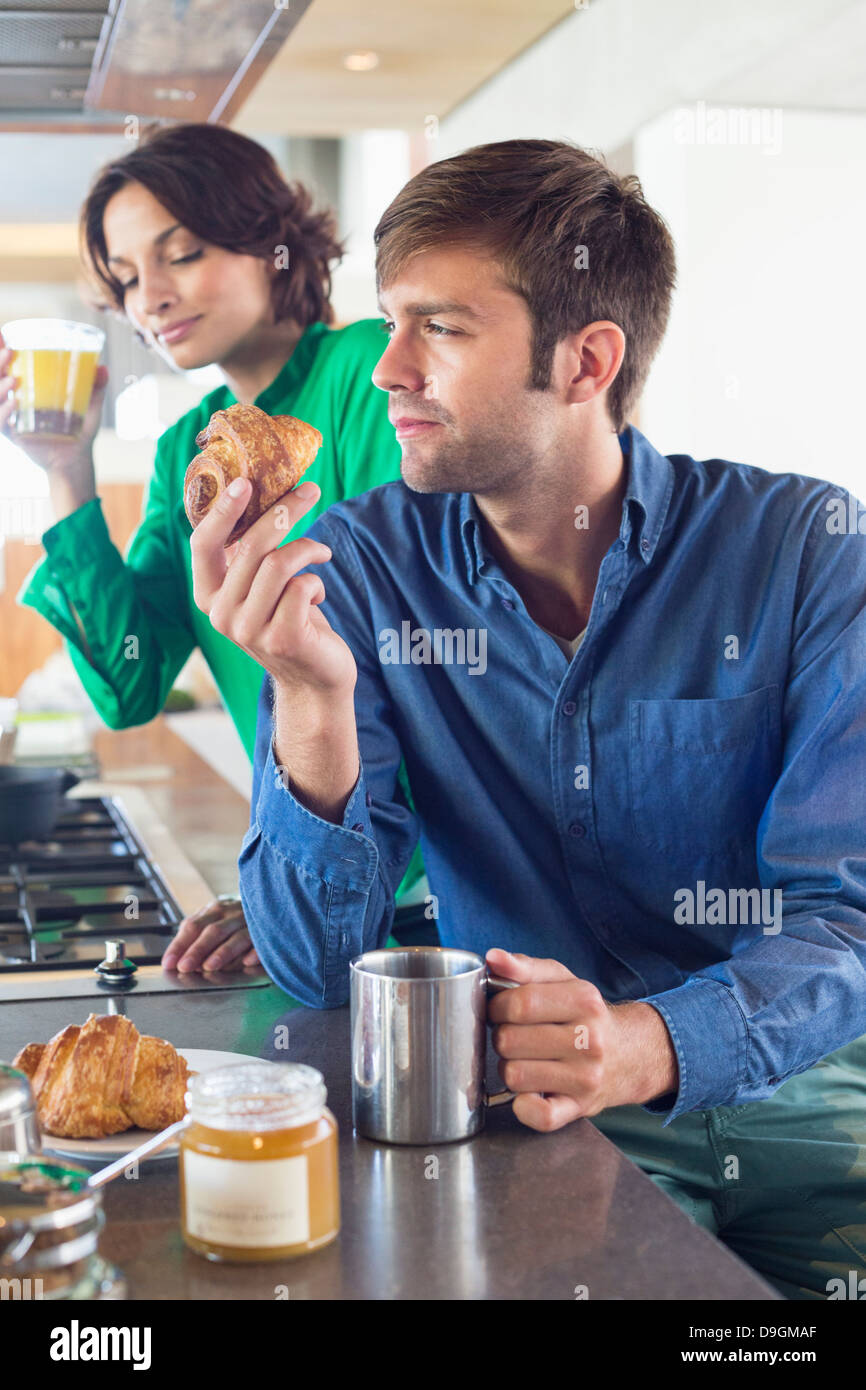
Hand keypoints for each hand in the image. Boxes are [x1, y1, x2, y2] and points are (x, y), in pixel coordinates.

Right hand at [0, 328, 107, 479]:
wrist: (75, 461)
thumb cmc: (80, 432)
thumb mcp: (90, 408)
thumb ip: (96, 389)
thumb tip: (103, 368)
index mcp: (29, 390)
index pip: (8, 367)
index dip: (1, 353)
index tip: (3, 336)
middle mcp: (16, 401)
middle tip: (9, 351)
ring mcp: (13, 418)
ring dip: (0, 387)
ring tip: (14, 380)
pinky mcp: (14, 436)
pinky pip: (2, 424)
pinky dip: (4, 413)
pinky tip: (14, 405)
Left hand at [161, 897, 258, 972]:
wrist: (267, 904)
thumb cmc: (232, 920)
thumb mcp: (211, 921)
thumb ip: (192, 938)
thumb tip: (174, 960)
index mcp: (215, 911)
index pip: (193, 926)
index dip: (180, 946)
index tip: (169, 963)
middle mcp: (233, 914)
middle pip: (213, 931)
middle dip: (197, 950)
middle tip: (185, 967)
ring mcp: (252, 922)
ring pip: (237, 936)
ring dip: (223, 952)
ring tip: (209, 966)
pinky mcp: (269, 933)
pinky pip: (263, 942)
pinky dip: (256, 951)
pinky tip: (248, 961)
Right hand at [190, 475, 356, 698]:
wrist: (314, 679)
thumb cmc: (289, 619)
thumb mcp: (261, 586)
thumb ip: (250, 554)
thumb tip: (257, 491)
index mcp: (207, 596)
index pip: (202, 544)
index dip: (221, 510)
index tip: (244, 481)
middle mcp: (220, 615)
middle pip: (250, 546)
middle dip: (284, 510)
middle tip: (311, 490)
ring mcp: (250, 630)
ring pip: (278, 563)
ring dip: (308, 548)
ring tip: (322, 553)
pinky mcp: (283, 640)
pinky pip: (302, 586)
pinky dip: (317, 582)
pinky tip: (318, 596)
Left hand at [486, 948, 678, 1131]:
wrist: (630, 1055)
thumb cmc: (586, 1015)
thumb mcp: (562, 982)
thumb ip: (525, 968)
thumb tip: (493, 958)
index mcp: (584, 1001)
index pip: (519, 1003)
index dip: (496, 1006)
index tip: (499, 1010)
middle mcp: (589, 1040)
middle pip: (509, 1040)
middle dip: (502, 1036)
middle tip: (515, 1035)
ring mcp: (586, 1078)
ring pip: (514, 1075)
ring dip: (509, 1068)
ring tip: (524, 1059)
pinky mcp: (580, 1108)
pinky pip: (540, 1116)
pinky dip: (524, 1106)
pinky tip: (528, 1092)